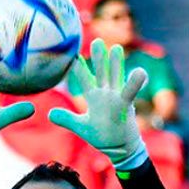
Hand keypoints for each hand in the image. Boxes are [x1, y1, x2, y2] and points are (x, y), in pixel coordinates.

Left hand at [48, 39, 147, 165]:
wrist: (119, 148)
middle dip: (99, 57)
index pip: (84, 79)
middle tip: (96, 41)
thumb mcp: (81, 127)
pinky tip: (140, 71)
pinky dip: (135, 82)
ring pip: (116, 77)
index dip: (78, 67)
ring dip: (116, 63)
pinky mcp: (126, 105)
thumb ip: (66, 119)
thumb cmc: (102, 136)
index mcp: (94, 97)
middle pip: (101, 72)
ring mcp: (116, 98)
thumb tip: (49, 114)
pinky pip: (130, 92)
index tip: (72, 54)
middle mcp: (105, 94)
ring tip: (115, 47)